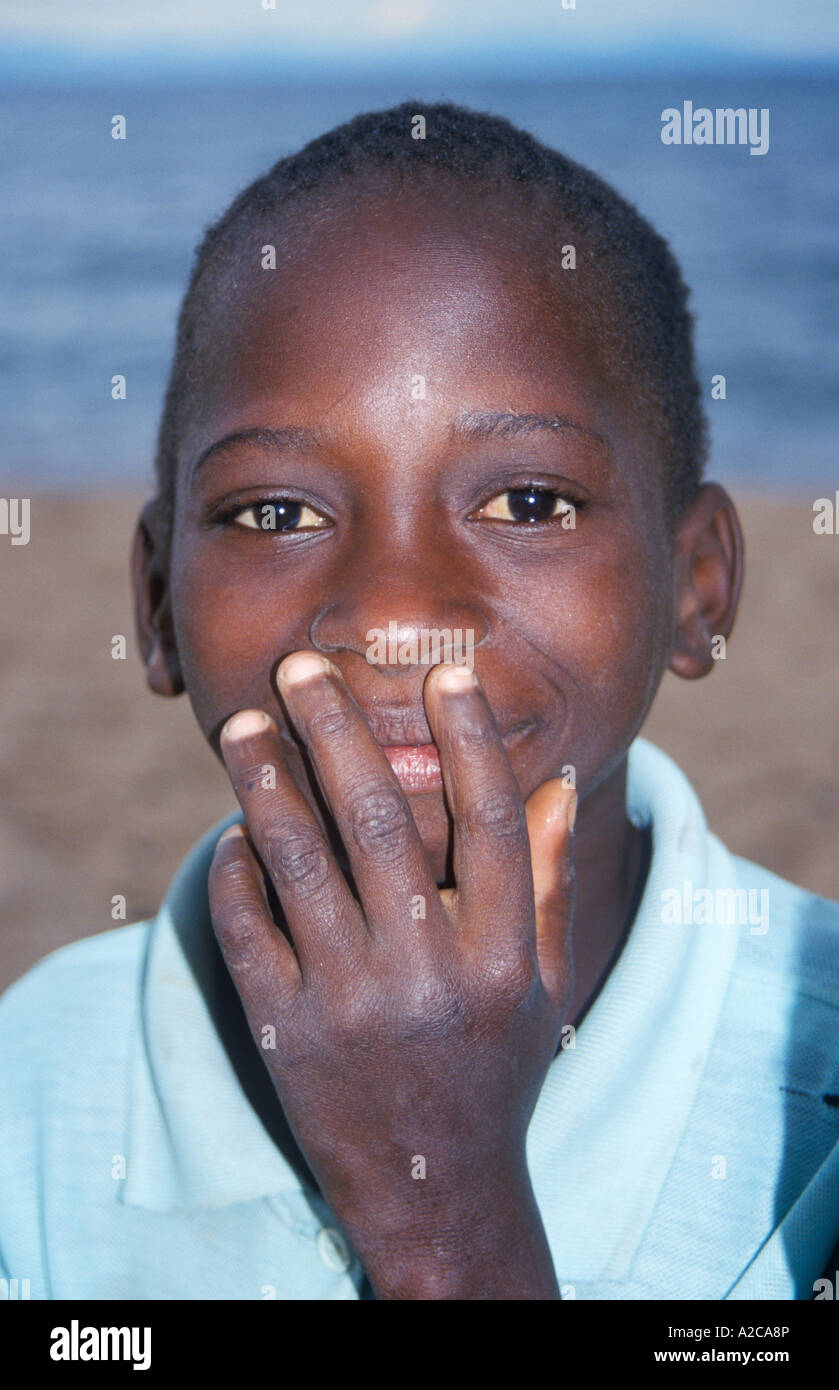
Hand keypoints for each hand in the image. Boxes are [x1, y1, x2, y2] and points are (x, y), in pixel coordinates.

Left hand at [208, 653, 576, 1297]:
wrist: (434, 1188)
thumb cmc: (498, 1070)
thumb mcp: (542, 983)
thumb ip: (549, 882)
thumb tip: (554, 782)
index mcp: (504, 956)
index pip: (493, 822)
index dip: (472, 740)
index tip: (447, 675)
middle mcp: (429, 974)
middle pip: (380, 822)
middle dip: (335, 731)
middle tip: (302, 669)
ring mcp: (350, 1003)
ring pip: (298, 862)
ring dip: (265, 783)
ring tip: (242, 726)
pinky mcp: (286, 1032)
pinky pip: (246, 929)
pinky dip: (236, 871)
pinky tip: (237, 832)